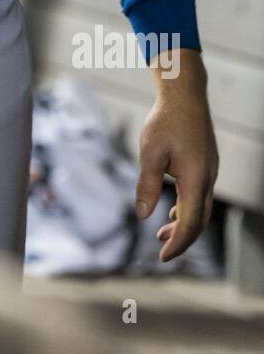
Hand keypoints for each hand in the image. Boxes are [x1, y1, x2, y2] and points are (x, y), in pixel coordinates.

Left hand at [136, 48, 218, 262]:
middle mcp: (208, 179)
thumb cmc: (165, 121)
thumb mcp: (150, 154)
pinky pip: (201, 195)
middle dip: (181, 238)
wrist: (185, 95)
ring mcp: (210, 171)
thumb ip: (147, 186)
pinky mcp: (206, 164)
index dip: (177, 243)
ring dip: (184, 223)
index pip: (189, 223)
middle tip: (161, 249)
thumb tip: (143, 215)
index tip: (162, 257)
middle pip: (199, 221)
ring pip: (201, 208)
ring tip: (162, 231)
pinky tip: (172, 209)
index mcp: (195, 180)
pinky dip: (188, 208)